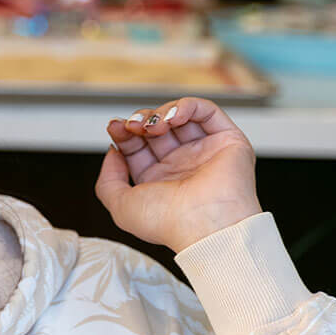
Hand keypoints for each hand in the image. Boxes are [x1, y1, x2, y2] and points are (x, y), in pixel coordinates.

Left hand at [98, 96, 261, 252]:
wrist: (206, 228)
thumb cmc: (168, 223)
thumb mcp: (120, 205)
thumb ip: (107, 181)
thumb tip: (113, 152)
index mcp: (160, 180)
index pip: (138, 146)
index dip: (124, 133)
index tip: (115, 128)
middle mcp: (183, 165)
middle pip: (157, 129)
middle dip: (141, 121)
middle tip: (133, 125)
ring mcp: (205, 152)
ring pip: (182, 117)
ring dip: (162, 113)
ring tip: (154, 125)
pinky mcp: (228, 141)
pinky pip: (208, 111)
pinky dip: (188, 106)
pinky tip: (173, 118)